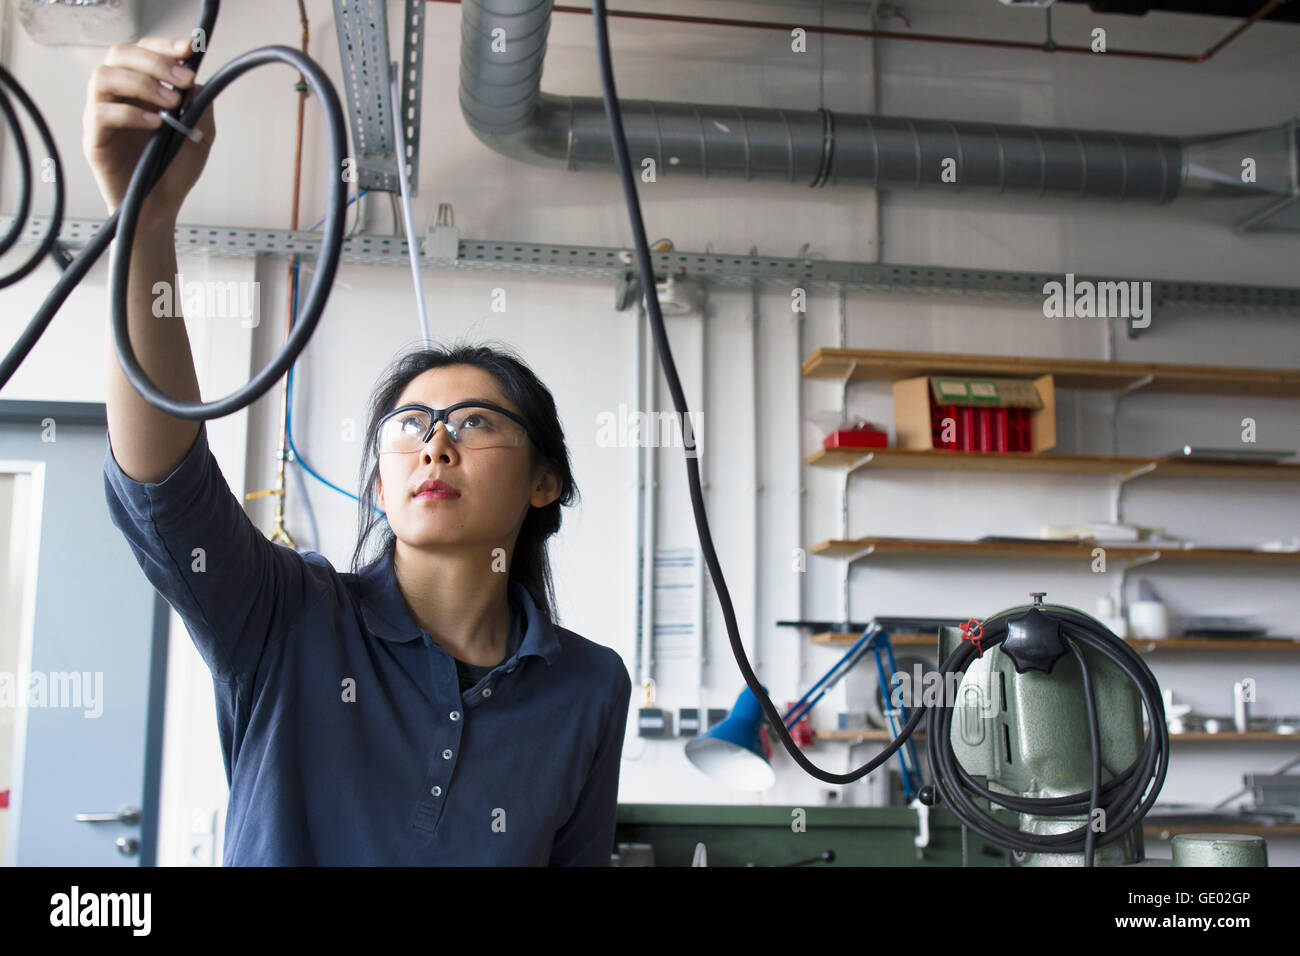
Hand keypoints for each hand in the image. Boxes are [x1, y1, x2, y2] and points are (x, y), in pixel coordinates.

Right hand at [82, 36, 215, 228]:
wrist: (162, 208)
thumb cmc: (173, 169)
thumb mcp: (199, 135)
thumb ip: (200, 106)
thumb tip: (196, 81)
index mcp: (140, 88)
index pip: (142, 51)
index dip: (164, 45)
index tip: (190, 49)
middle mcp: (117, 96)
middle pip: (119, 55)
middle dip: (155, 61)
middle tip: (183, 79)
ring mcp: (101, 115)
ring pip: (104, 77)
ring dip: (141, 83)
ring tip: (170, 103)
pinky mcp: (94, 139)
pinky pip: (100, 114)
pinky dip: (130, 114)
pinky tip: (155, 124)